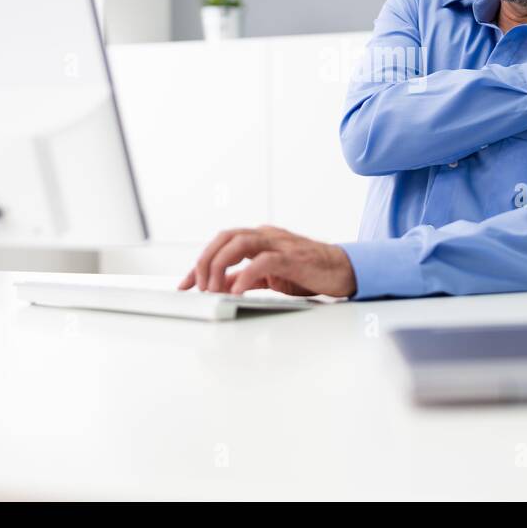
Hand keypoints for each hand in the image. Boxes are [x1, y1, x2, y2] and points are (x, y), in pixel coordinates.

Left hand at [178, 225, 356, 297]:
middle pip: (224, 237)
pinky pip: (262, 261)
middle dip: (205, 262)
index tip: (183, 285)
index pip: (220, 243)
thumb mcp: (269, 276)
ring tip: (213, 290)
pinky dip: (245, 276)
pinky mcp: (292, 257)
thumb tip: (219, 287)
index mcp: (258, 238)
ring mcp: (279, 244)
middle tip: (199, 287)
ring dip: (219, 267)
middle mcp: (265, 236)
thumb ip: (244, 278)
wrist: (343, 270)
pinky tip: (237, 291)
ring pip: (238, 243)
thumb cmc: (307, 271)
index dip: (198, 264)